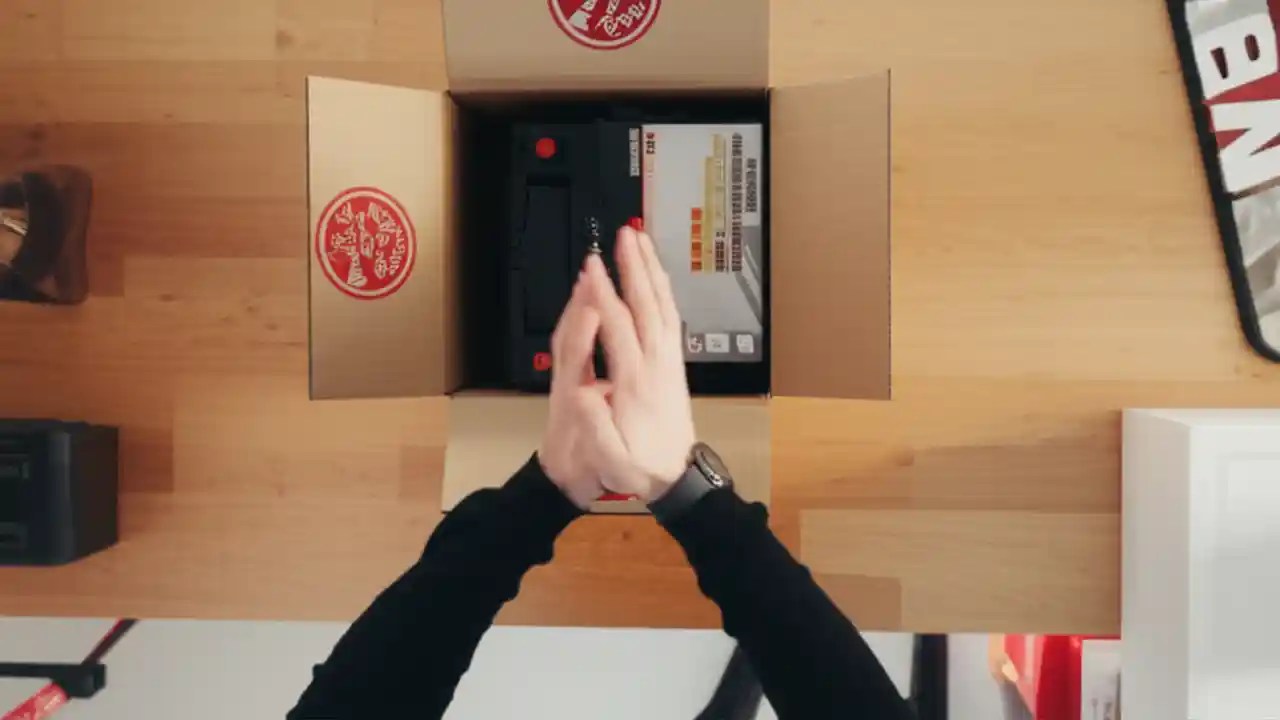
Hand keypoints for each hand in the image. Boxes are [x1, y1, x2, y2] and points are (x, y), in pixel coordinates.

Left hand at [537, 271, 624, 508]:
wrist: (562, 483)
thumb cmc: (582, 471)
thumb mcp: (593, 457)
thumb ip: (590, 425)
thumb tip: (585, 395)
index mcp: (574, 398)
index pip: (576, 358)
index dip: (583, 332)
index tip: (593, 307)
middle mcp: (568, 381)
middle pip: (571, 333)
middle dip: (583, 300)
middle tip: (594, 267)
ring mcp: (567, 378)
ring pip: (570, 332)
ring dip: (581, 302)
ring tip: (594, 273)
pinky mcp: (573, 378)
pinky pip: (575, 340)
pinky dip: (583, 317)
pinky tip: (594, 302)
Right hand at [585, 227, 696, 500]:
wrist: (677, 477)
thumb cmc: (641, 466)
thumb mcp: (613, 459)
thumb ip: (595, 427)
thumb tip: (581, 393)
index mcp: (636, 382)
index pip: (619, 329)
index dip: (603, 296)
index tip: (591, 269)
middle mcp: (657, 364)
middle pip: (646, 305)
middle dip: (634, 267)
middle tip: (625, 236)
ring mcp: (669, 360)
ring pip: (663, 305)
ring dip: (652, 271)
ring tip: (642, 242)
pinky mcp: (674, 362)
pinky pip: (670, 316)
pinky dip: (662, 289)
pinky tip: (655, 274)